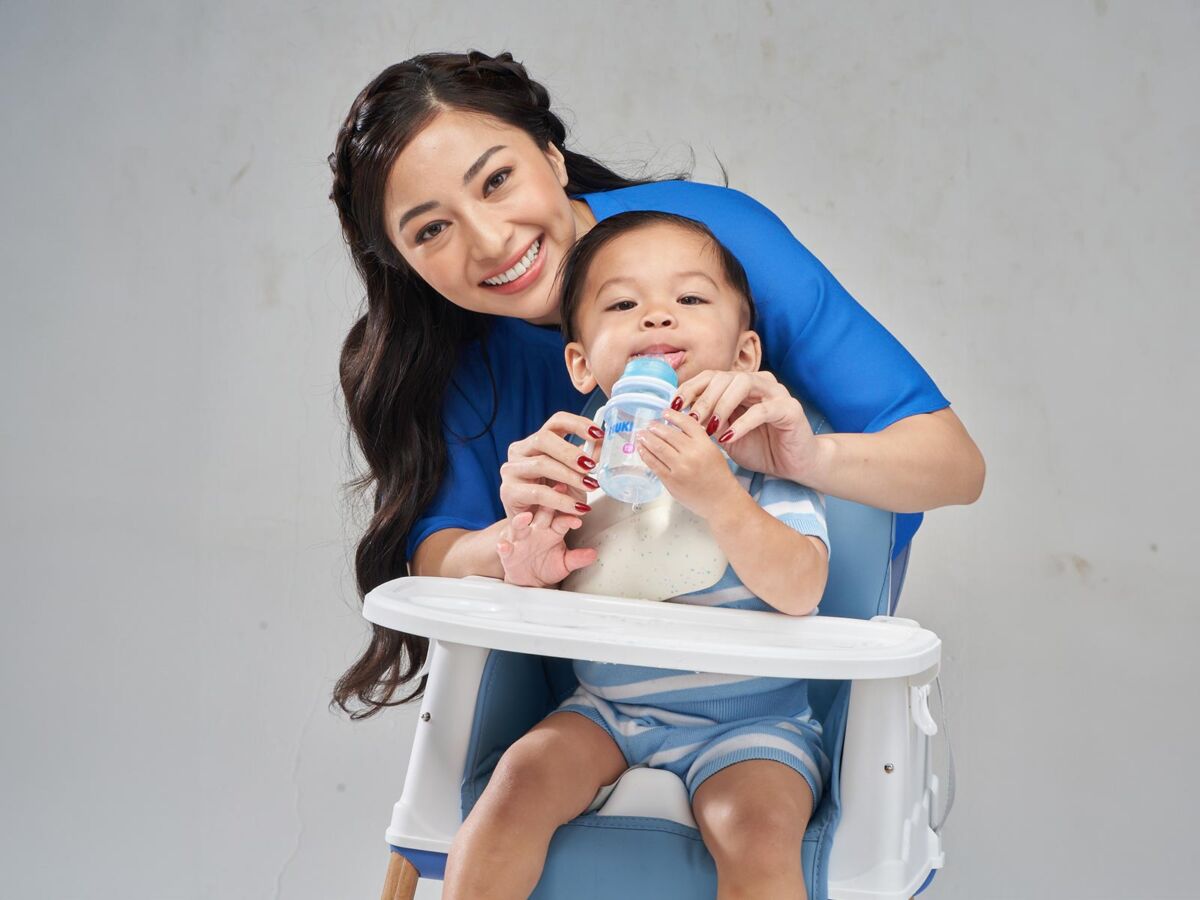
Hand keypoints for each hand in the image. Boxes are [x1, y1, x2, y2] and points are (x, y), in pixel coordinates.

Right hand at [496, 485, 597, 587]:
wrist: (528, 579)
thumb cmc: (547, 565)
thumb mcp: (565, 564)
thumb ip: (577, 558)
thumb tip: (593, 554)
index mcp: (552, 529)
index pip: (561, 518)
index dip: (569, 515)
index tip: (579, 514)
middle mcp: (536, 529)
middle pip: (541, 513)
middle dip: (547, 504)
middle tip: (555, 493)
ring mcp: (520, 538)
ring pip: (519, 525)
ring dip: (521, 520)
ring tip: (526, 517)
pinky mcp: (507, 550)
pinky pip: (504, 546)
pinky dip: (504, 546)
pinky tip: (504, 546)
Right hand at [500, 411, 603, 519]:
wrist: (536, 529)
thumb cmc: (556, 499)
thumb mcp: (576, 478)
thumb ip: (587, 463)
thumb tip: (602, 448)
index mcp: (538, 441)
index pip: (556, 421)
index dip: (578, 424)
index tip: (598, 434)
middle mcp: (521, 451)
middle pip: (544, 438)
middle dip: (571, 452)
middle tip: (591, 466)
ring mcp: (512, 470)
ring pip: (541, 463)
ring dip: (569, 476)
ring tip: (588, 487)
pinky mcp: (508, 491)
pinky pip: (538, 492)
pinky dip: (560, 500)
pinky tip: (577, 508)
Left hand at [635, 408, 740, 519]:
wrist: (721, 501)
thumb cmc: (718, 478)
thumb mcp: (713, 452)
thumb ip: (697, 440)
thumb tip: (675, 428)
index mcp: (704, 444)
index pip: (686, 423)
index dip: (673, 415)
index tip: (665, 412)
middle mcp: (692, 454)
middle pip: (668, 434)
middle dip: (655, 427)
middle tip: (649, 424)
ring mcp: (680, 468)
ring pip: (658, 447)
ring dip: (646, 439)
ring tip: (641, 434)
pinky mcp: (671, 480)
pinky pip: (654, 463)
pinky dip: (645, 454)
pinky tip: (641, 449)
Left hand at [672, 370, 819, 482]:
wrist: (795, 465)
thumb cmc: (761, 449)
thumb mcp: (726, 435)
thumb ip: (709, 423)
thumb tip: (681, 417)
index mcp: (741, 386)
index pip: (711, 377)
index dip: (690, 388)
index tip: (674, 405)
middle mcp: (758, 383)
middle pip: (724, 377)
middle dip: (703, 398)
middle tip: (691, 420)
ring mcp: (776, 392)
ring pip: (742, 384)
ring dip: (721, 405)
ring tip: (709, 427)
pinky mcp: (790, 408)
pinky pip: (762, 410)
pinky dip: (742, 423)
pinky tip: (729, 437)